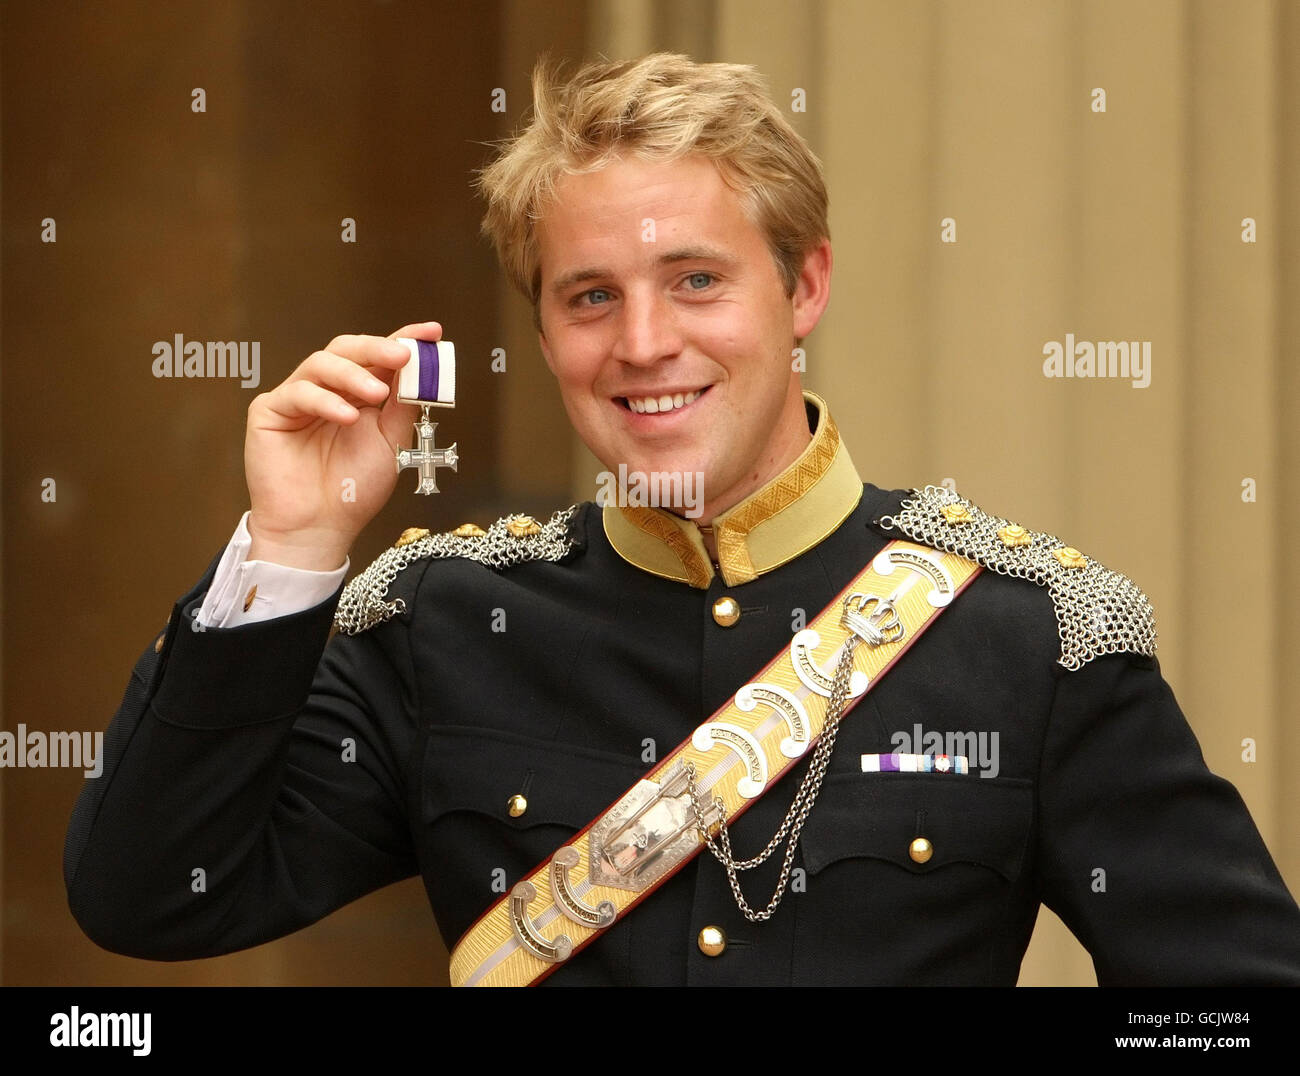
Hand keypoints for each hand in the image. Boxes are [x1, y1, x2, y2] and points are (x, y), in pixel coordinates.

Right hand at [243, 323, 440, 568]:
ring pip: (321, 363)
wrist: (320, 528)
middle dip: (377, 348)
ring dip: (353, 374)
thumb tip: (421, 367)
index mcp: (358, 395)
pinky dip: (325, 400)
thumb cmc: (353, 490)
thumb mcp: (390, 443)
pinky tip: (347, 417)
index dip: (404, 340)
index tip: (432, 333)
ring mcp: (297, 398)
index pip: (379, 357)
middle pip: (347, 349)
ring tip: (377, 394)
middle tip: (403, 355)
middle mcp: (327, 389)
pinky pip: (297, 393)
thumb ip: (402, 405)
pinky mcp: (269, 411)